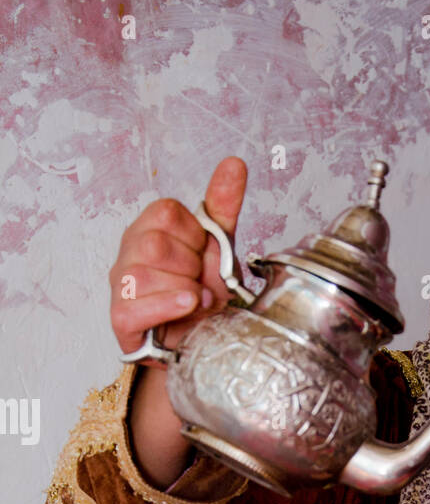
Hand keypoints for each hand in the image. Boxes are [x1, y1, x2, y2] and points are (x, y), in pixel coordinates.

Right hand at [109, 156, 247, 361]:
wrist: (203, 340)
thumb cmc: (204, 291)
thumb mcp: (219, 247)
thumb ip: (223, 205)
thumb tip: (235, 163)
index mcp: (150, 227)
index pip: (166, 213)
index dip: (195, 237)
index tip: (202, 255)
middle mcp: (129, 252)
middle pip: (153, 243)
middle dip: (189, 266)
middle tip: (199, 280)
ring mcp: (120, 285)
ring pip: (142, 274)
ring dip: (182, 289)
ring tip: (197, 299)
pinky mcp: (120, 319)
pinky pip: (134, 306)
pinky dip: (167, 305)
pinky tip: (187, 305)